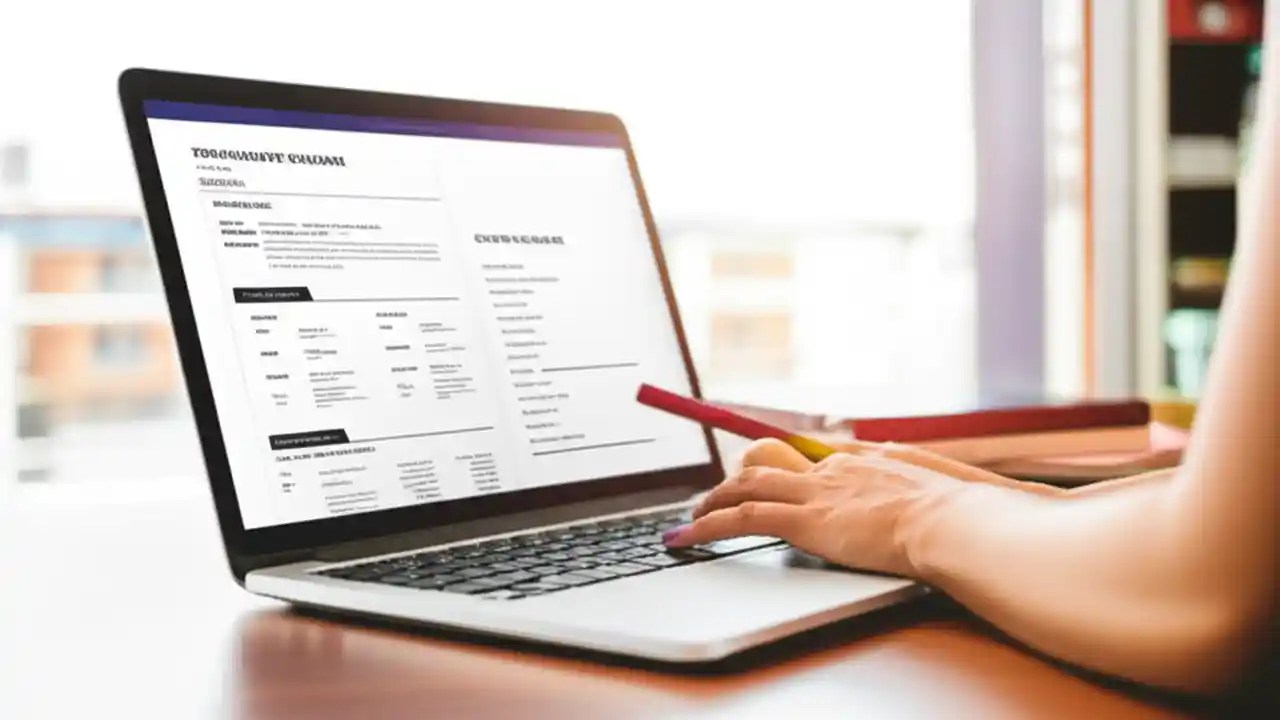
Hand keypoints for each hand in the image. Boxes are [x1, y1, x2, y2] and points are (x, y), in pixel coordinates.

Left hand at [663, 438, 1039, 576]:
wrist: (957, 524)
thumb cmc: (968, 517)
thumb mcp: (958, 494)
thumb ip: (947, 490)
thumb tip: (977, 497)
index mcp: (871, 461)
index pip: (816, 454)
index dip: (789, 461)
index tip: (775, 465)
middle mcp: (837, 469)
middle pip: (771, 460)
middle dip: (740, 476)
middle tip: (718, 492)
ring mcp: (818, 492)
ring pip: (747, 485)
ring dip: (714, 499)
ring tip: (691, 515)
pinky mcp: (805, 521)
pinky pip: (742, 518)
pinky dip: (708, 525)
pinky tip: (686, 536)